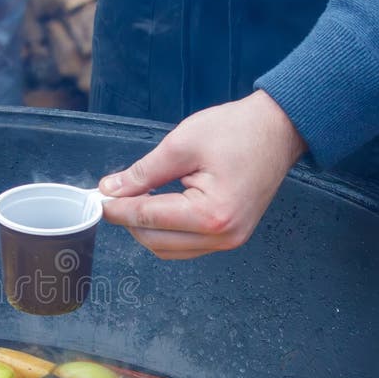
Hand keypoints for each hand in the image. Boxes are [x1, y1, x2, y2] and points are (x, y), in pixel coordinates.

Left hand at [99, 90, 306, 258]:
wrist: (280, 128)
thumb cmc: (237, 130)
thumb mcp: (181, 144)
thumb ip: (143, 172)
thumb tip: (111, 189)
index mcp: (211, 214)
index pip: (148, 218)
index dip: (117, 208)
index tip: (98, 199)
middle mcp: (223, 236)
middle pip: (154, 241)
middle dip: (129, 220)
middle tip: (113, 196)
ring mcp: (230, 241)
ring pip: (168, 249)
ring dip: (146, 229)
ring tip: (134, 200)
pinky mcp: (231, 237)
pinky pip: (186, 245)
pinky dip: (165, 232)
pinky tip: (157, 209)